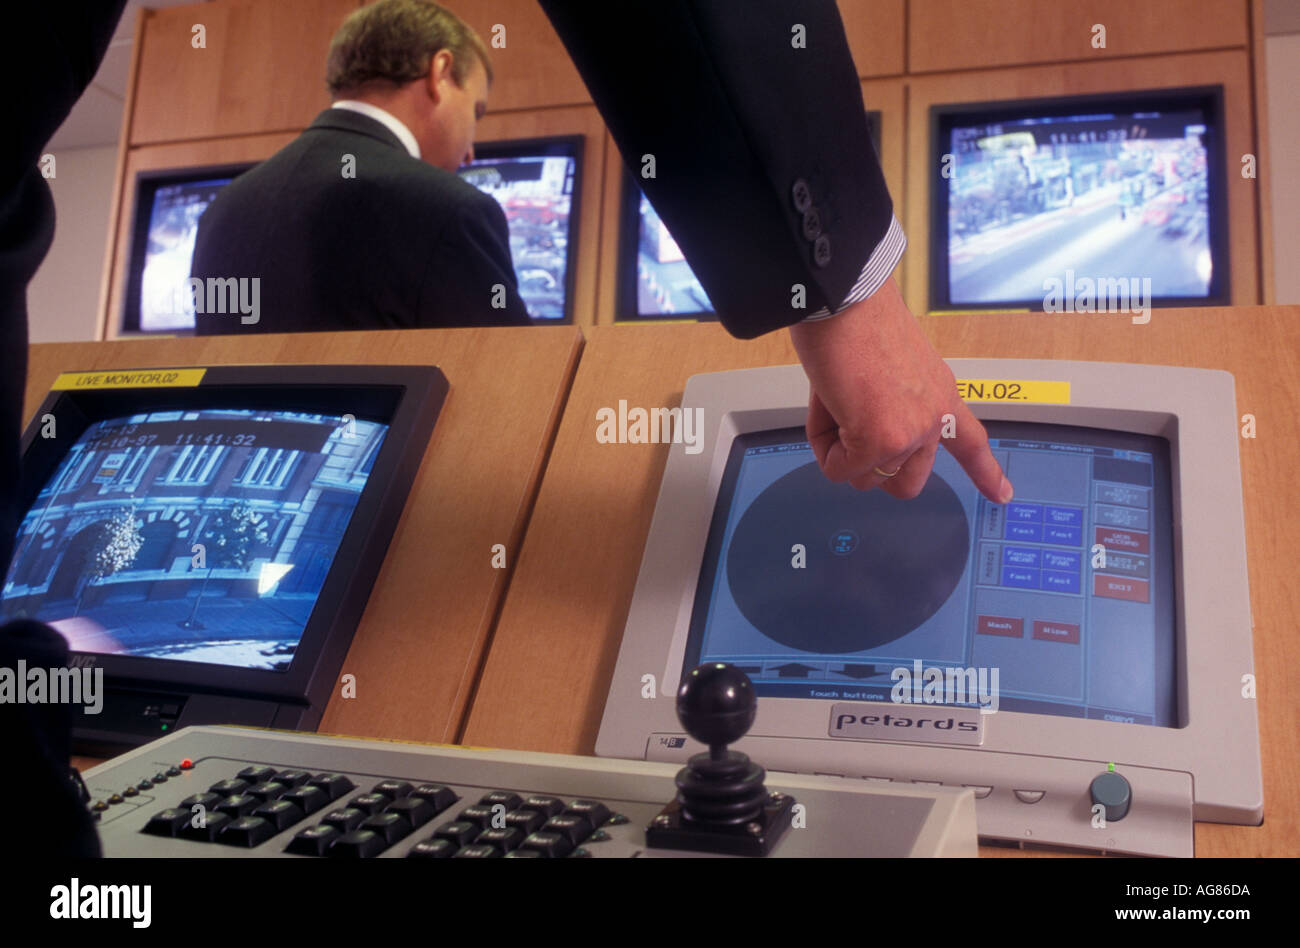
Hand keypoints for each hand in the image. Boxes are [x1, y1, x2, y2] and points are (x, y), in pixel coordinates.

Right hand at [787, 276, 1012, 504]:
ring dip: (839, 448)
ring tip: (836, 399)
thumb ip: (888, 411)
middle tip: (849, 437)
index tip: (1003, 495)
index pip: (972, 443)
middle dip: (871, 470)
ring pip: (863, 476)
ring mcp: (910, 433)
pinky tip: (828, 403)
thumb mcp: (891, 374)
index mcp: (940, 394)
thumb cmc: (858, 323)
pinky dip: (822, 445)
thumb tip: (853, 444)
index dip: (987, 474)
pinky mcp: (880, 441)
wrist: (847, 300)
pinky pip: (837, 469)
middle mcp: (933, 417)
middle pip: (903, 484)